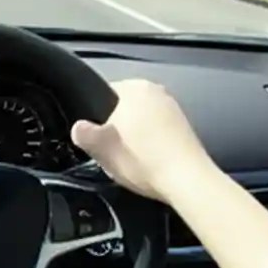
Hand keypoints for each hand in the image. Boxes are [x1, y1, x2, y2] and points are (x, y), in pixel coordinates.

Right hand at [70, 79, 217, 205]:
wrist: (188, 181)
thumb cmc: (143, 160)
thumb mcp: (101, 149)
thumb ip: (83, 133)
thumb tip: (79, 128)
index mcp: (134, 87)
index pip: (103, 95)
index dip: (94, 118)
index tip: (96, 139)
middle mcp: (157, 90)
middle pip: (123, 109)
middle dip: (116, 128)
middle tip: (112, 152)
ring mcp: (174, 108)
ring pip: (141, 122)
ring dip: (135, 137)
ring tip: (133, 160)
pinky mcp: (186, 127)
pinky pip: (158, 132)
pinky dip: (152, 144)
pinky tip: (151, 162)